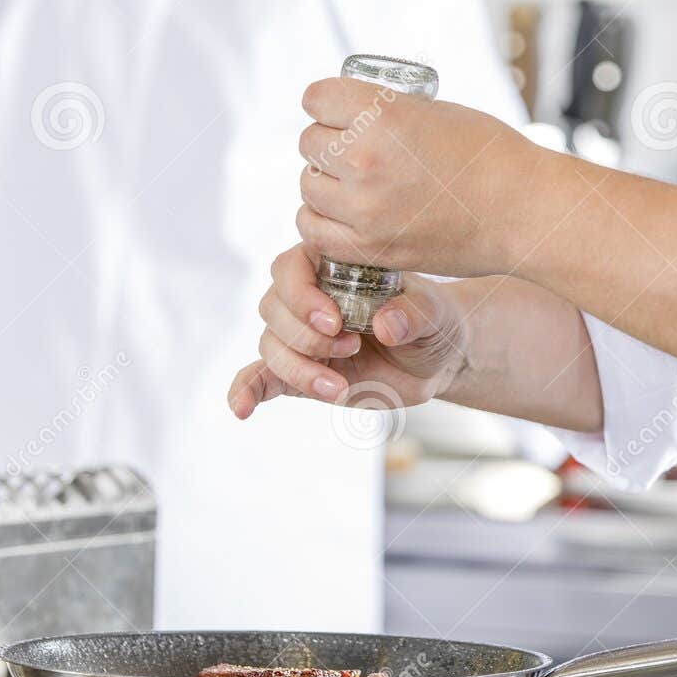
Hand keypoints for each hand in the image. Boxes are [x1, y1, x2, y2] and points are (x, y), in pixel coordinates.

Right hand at [227, 244, 467, 418]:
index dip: (302, 295)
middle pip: (272, 308)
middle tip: (350, 347)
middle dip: (305, 335)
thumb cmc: (432, 322)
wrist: (436, 361)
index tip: (335, 321)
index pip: (290, 268)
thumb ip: (415, 313)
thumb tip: (386, 325)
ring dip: (299, 369)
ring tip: (339, 387)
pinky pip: (261, 377)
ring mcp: (301, 337)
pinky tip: (240, 408)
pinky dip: (246, 390)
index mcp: (332, 268)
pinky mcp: (300, 372)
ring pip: (271, 345)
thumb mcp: (435, 314)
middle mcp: (308, 299)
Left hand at [296, 78, 551, 277]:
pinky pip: (312, 229)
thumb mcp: (434, 111)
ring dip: (327, 183)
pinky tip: (347, 216)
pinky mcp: (370, 247)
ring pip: (308, 186)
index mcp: (382, 114)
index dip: (328, 104)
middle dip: (331, 144)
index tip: (342, 114)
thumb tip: (345, 118)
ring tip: (358, 186)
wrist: (522, 210)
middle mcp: (365, 159)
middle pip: (309, 143)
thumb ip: (384, 112)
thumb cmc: (489, 156)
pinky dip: (324, 221)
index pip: (314, 98)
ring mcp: (364, 208)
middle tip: (360, 154)